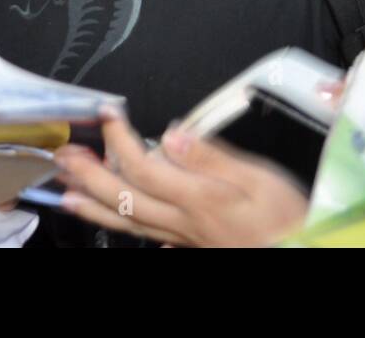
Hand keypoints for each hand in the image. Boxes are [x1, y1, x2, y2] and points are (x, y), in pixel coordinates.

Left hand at [54, 112, 308, 246]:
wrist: (300, 252)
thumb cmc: (287, 216)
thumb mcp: (261, 178)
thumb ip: (214, 157)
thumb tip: (172, 134)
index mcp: (198, 198)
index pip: (144, 167)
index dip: (118, 140)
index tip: (106, 114)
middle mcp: (182, 221)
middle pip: (124, 198)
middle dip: (89, 174)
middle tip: (63, 153)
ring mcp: (182, 236)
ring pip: (127, 221)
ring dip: (93, 204)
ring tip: (65, 191)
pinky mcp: (189, 244)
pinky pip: (143, 234)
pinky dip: (118, 225)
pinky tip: (108, 219)